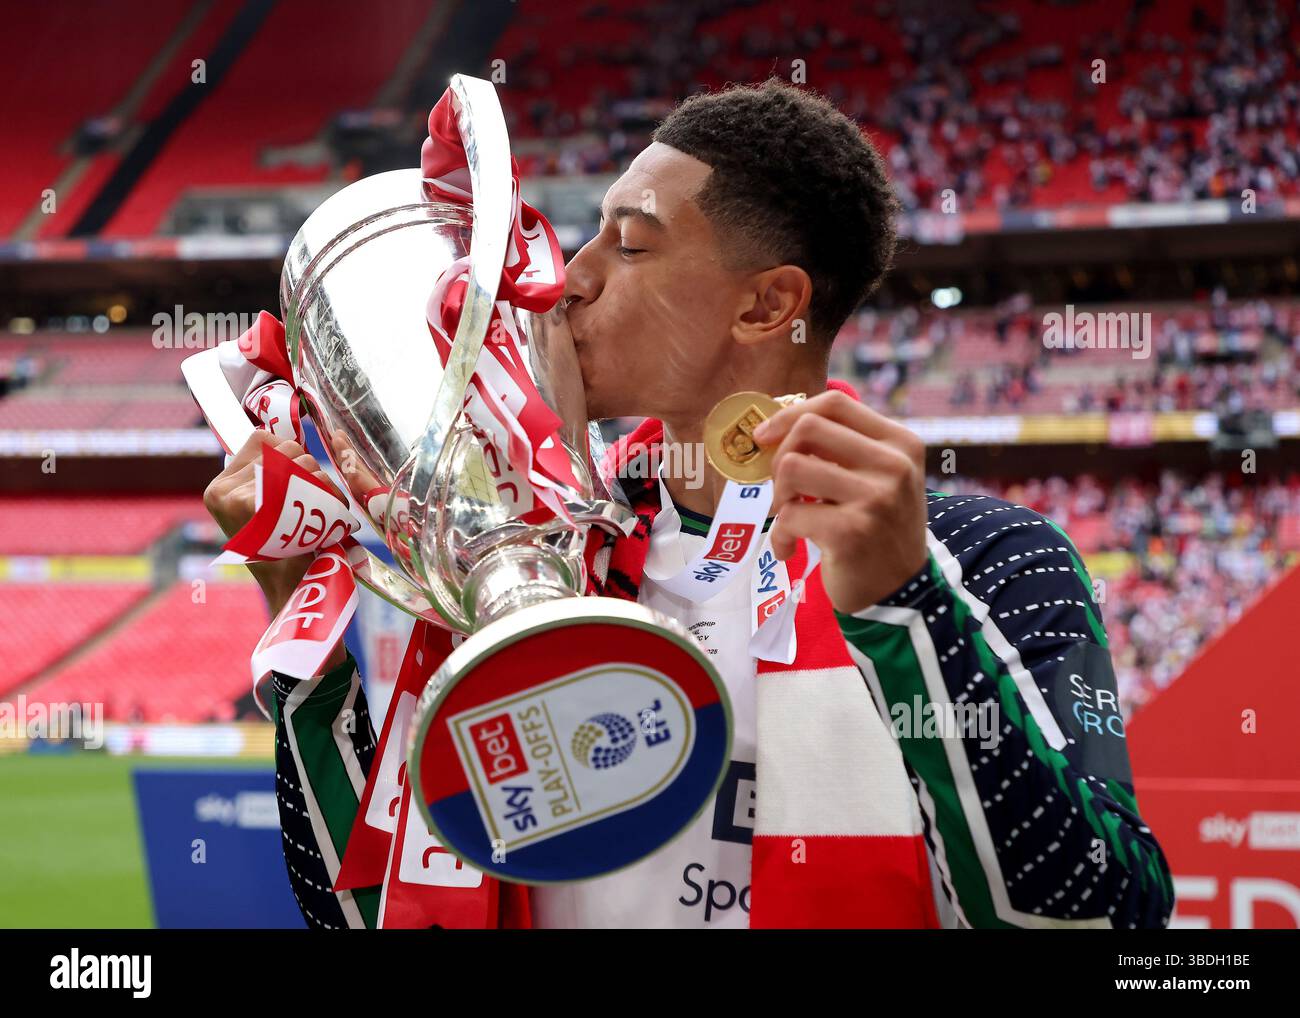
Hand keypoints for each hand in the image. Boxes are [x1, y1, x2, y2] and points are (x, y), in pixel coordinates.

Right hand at [202, 431, 345, 615]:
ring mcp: (237, 497)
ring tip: (320, 513)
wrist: (289, 589)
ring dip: (324, 483)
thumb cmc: (285, 550)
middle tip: (313, 502)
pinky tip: (327, 519)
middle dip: (311, 469)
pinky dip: (330, 496)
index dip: (290, 453)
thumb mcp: (265, 511)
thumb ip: (268, 477)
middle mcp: (221, 490)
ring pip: (304, 462)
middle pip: (287, 448)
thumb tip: (290, 440)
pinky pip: (312, 481)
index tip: (298, 482)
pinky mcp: (259, 506)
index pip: (263, 439)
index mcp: (218, 488)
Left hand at [752, 389, 927, 614]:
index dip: (792, 413)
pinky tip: (790, 550)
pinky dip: (780, 536)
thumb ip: (845, 449)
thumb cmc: (880, 530)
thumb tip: (779, 423)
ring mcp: (875, 498)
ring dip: (778, 497)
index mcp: (900, 443)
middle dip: (780, 457)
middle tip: (783, 489)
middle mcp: (893, 466)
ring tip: (790, 517)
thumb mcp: (881, 478)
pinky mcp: (850, 532)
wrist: (902, 593)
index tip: (766, 436)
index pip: (836, 404)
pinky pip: (789, 515)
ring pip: (791, 468)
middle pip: (808, 428)